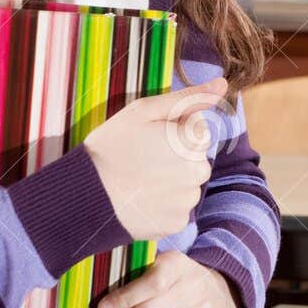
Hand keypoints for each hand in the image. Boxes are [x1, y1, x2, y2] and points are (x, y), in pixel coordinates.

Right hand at [84, 77, 226, 241]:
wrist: (85, 195)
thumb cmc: (111, 147)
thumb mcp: (143, 111)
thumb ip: (188, 97)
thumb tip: (222, 84)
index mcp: (192, 141)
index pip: (199, 130)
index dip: (175, 129)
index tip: (151, 136)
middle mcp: (197, 172)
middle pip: (197, 157)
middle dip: (178, 154)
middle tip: (143, 157)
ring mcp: (188, 200)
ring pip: (189, 183)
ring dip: (173, 179)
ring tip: (141, 179)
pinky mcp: (177, 223)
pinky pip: (178, 207)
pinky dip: (165, 203)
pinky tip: (142, 197)